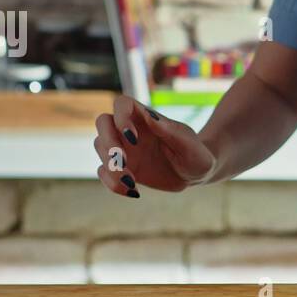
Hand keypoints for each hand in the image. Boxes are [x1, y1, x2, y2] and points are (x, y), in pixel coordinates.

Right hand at [93, 96, 216, 195]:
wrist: (195, 174)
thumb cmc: (196, 154)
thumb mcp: (188, 144)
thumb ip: (170, 131)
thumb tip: (150, 117)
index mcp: (147, 117)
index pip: (122, 104)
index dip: (121, 117)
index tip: (132, 137)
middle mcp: (130, 129)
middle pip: (103, 124)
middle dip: (108, 144)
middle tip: (123, 163)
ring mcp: (124, 149)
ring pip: (100, 149)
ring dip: (111, 167)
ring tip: (131, 182)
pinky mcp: (121, 169)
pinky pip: (104, 172)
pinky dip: (112, 184)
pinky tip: (132, 192)